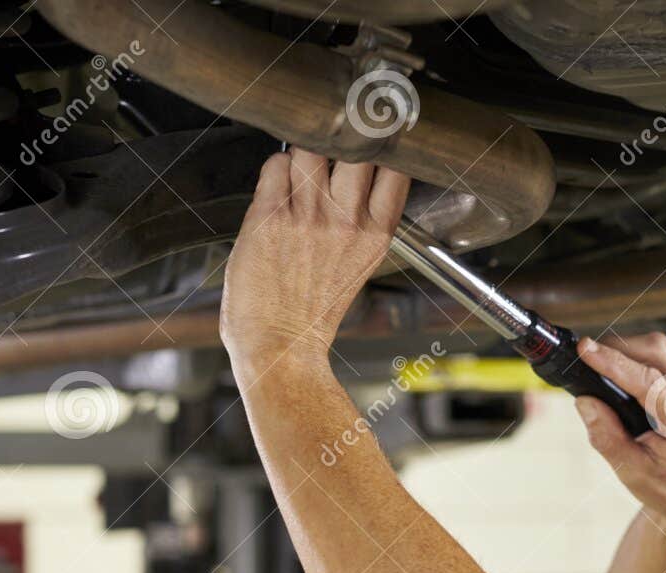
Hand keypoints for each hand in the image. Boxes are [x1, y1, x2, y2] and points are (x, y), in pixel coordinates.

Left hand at [220, 147, 410, 369]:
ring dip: (305, 148)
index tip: (378, 131)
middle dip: (347, 132)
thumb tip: (358, 177)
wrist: (280, 348)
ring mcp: (307, 217)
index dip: (386, 142)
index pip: (396, 168)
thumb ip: (364, 222)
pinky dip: (277, 166)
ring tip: (302, 164)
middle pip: (357, 145)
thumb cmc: (314, 313)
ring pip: (311, 147)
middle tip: (337, 133)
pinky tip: (279, 183)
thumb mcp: (360, 266)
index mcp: (375, 235)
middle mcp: (345, 222)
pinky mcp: (269, 218)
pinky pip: (276, 165)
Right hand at [574, 332, 665, 547]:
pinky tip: (627, 383)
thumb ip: (605, 434)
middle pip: (656, 351)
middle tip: (589, 360)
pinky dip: (642, 364)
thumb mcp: (630, 470)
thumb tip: (584, 400)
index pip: (647, 381)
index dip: (613, 361)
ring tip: (605, 373)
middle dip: (619, 348)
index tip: (585, 349)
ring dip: (630, 354)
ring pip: (661, 351)